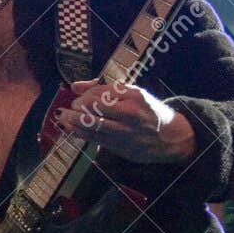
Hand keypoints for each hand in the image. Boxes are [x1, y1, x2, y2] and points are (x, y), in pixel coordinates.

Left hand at [57, 80, 195, 163]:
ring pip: (90, 124)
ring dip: (72, 120)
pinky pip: (92, 138)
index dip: (85, 94)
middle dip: (77, 106)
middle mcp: (129, 113)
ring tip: (63, 116)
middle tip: (72, 106)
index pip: (100, 92)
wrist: (170, 137)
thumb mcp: (132, 94)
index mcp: (133, 96)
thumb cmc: (148, 112)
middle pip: (93, 107)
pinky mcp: (118, 146)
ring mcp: (123, 131)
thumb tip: (74, 86)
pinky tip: (70, 128)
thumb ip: (103, 89)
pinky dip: (77, 132)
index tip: (79, 96)